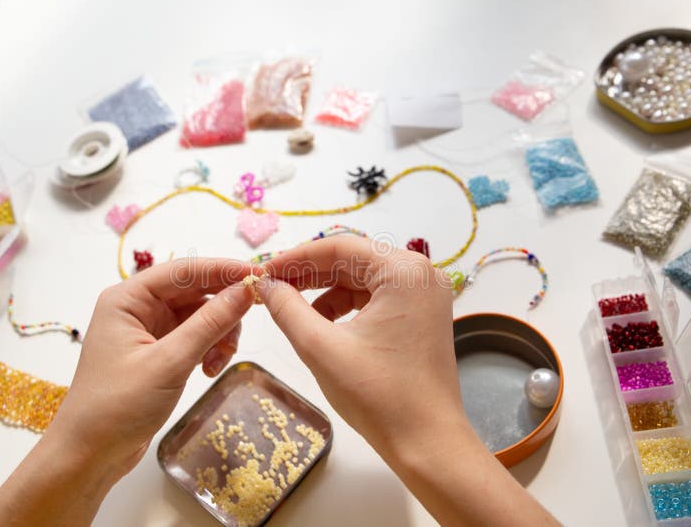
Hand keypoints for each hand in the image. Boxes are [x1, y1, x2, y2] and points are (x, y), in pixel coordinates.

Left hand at [0, 258, 258, 525]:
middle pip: (194, 291)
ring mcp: (147, 331)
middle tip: (250, 321)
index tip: (259, 275)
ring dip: (217, 333)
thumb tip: (245, 289)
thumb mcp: (169, 362)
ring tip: (218, 361)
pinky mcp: (157, 353)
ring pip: (199, 316)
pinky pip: (194, 337)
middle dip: (223, 307)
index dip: (223, 269)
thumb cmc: (117, 407)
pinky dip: (208, 349)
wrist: (88, 455)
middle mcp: (137, 308)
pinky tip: (208, 370)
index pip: (184, 270)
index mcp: (127, 299)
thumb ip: (210, 323)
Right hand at [255, 236, 462, 453]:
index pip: (339, 247)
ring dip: (325, 291)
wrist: (427, 443)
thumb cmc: (379, 397)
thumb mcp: (321, 347)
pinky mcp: (421, 316)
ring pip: (362, 279)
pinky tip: (321, 324)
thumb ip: (287, 309)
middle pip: (352, 259)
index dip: (295, 257)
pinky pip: (375, 298)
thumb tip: (266, 284)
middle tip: (270, 287)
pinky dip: (345, 307)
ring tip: (290, 310)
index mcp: (404, 272)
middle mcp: (420, 275)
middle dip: (309, 274)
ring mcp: (424, 296)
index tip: (263, 270)